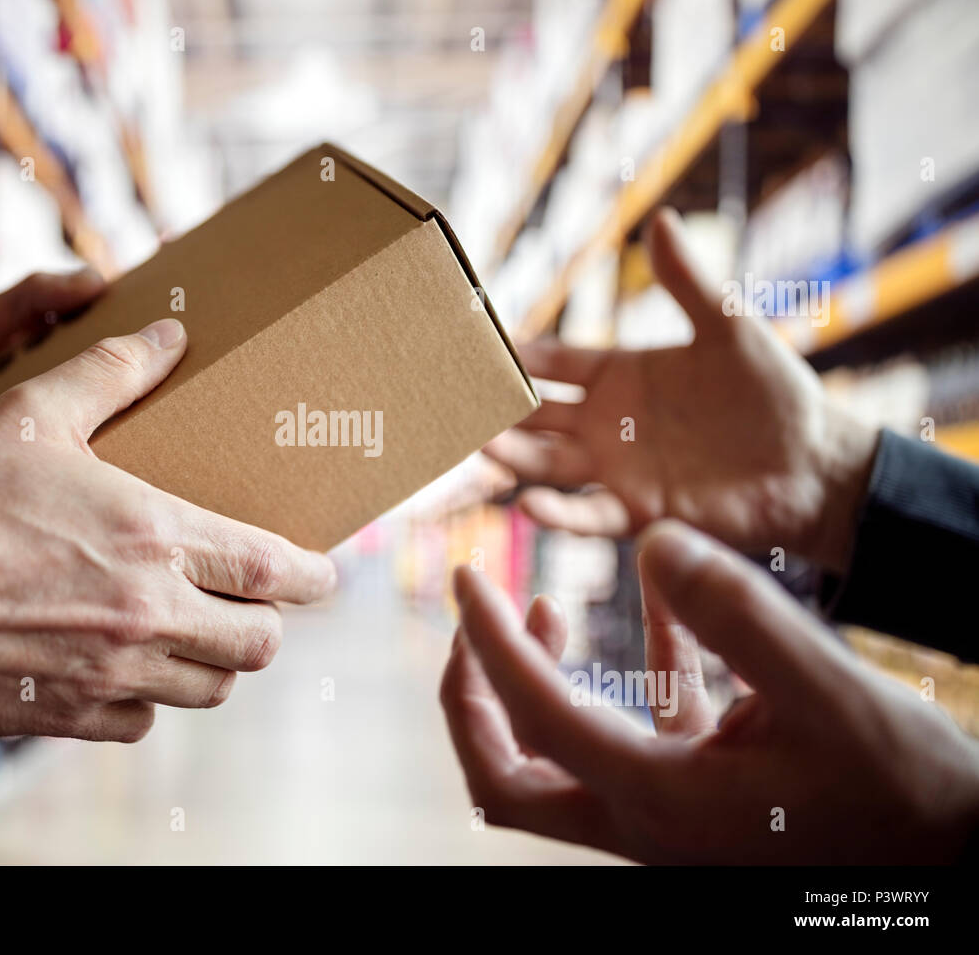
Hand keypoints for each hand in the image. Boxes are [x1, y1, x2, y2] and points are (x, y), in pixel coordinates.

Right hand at [0, 318, 336, 742]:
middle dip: (268, 623)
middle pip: (259, 644)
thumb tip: (169, 335)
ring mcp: (109, 674)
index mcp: (153, 539)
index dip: (313, 576)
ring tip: (193, 629)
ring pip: (209, 689)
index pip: (272, 570)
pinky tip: (123, 663)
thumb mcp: (33, 414)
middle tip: (252, 601)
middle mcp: (146, 615)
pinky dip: (148, 697)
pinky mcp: (66, 715)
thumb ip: (112, 374)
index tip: (324, 574)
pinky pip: (143, 722)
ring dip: (213, 660)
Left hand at [440, 520, 978, 863]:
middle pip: (505, 778)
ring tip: (548, 605)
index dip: (488, 642)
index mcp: (656, 798)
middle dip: (473, 697)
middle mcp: (644, 815)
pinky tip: (661, 600)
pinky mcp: (708, 788)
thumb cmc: (903, 793)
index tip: (468, 576)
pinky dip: (636, 668)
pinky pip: (647, 726)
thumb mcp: (828, 694)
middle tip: (478, 620)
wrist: (958, 855)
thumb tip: (655, 542)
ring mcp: (670, 809)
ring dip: (535, 685)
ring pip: (557, 761)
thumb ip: (742, 616)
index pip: (532, 715)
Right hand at [483, 209, 877, 571]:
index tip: (468, 342)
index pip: (552, 362)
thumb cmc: (775, 392)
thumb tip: (661, 218)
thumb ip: (688, 281)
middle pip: (534, 415)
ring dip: (513, 457)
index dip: (514, 354)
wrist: (814, 462)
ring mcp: (618, 469)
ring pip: (548, 463)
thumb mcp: (730, 326)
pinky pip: (590, 513)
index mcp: (620, 374)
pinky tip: (529, 504)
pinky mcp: (641, 509)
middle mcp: (607, 423)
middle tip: (448, 400)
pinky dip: (559, 512)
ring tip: (480, 447)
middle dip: (493, 408)